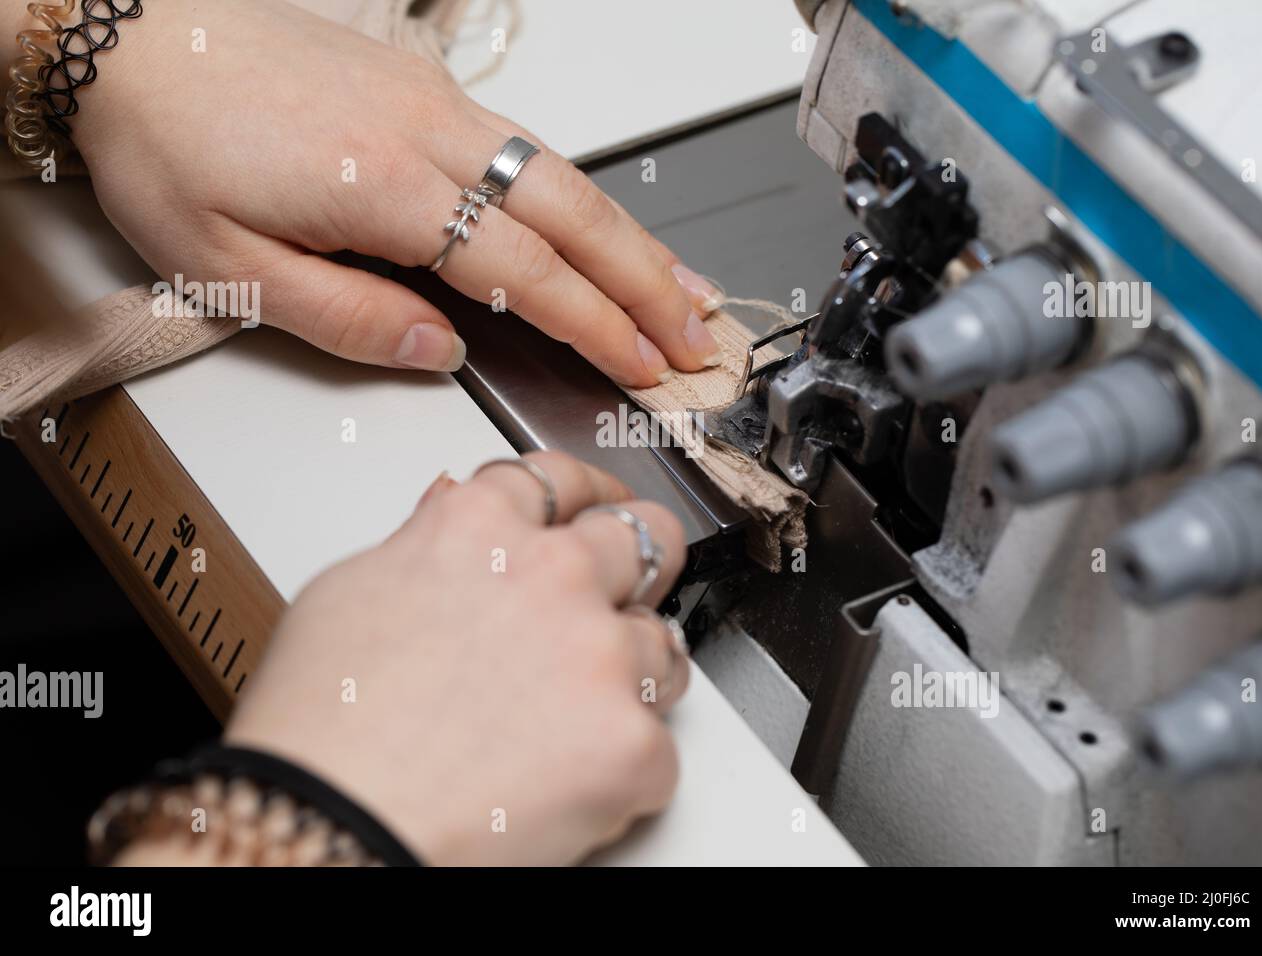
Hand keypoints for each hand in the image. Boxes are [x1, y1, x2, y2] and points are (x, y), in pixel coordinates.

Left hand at [70, 0, 724, 384]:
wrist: (132, 36)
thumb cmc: (169, 142)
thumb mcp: (230, 266)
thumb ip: (348, 318)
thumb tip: (442, 349)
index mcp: (384, 188)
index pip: (525, 271)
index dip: (597, 326)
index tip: (644, 367)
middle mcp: (429, 135)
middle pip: (573, 216)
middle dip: (647, 285)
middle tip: (698, 338)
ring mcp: (437, 103)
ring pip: (566, 176)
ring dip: (634, 239)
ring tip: (685, 289)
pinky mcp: (428, 88)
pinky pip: (533, 149)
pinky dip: (589, 196)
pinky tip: (608, 225)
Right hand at [223, 452, 689, 864]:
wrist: (331, 828)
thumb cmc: (320, 730)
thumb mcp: (350, 593)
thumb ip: (425, 540)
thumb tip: (452, 513)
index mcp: (482, 529)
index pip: (561, 480)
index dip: (584, 496)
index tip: (595, 508)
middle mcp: (554, 576)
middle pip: (646, 537)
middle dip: (642, 563)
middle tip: (627, 594)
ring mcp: (602, 656)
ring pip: (662, 645)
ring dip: (633, 674)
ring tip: (569, 720)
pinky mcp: (630, 742)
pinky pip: (656, 747)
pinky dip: (619, 768)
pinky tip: (560, 782)